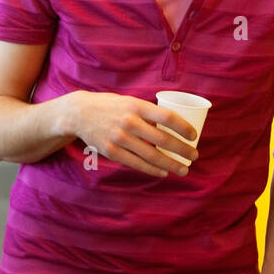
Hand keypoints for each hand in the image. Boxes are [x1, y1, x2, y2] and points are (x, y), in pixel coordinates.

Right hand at [64, 91, 197, 177]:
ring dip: (171, 164)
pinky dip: (152, 169)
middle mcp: (129, 122)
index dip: (183, 127)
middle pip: (163, 139)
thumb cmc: (110, 106)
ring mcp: (119, 138)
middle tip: (194, 156)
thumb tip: (171, 125)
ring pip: (151, 155)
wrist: (79, 113)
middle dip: (182, 150)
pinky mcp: (111, 152)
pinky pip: (136, 164)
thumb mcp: (129, 101)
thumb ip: (147, 112)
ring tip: (184, 170)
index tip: (194, 136)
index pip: (166, 117)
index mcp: (136, 105)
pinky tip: (163, 172)